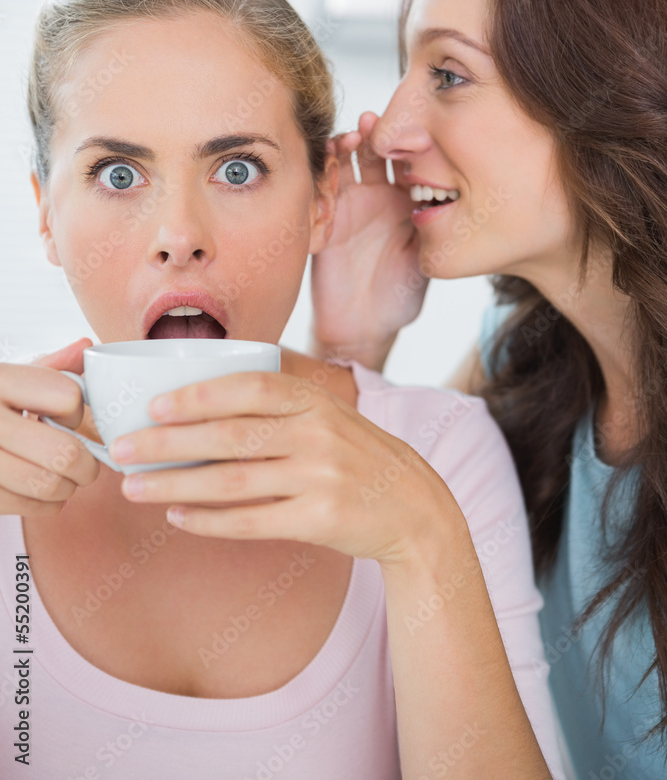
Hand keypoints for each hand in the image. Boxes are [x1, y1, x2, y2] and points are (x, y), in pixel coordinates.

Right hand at [0, 338, 99, 515]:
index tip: (68, 419)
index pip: (66, 397)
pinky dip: (45, 505)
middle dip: (86, 465)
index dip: (76, 412)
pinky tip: (43, 493)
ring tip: (65, 479)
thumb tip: (85, 346)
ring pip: (46, 484)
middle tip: (86, 464)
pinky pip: (25, 506)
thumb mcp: (8, 377)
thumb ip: (49, 366)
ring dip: (67, 487)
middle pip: (62, 452)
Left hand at [111, 370, 452, 568]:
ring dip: (176, 486)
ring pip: (233, 482)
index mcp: (315, 400)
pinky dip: (210, 521)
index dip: (199, 395)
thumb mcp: (327, 414)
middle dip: (168, 443)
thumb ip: (278, 404)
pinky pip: (252, 522)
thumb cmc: (355, 455)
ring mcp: (321, 477)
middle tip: (123, 449)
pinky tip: (179, 518)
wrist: (413, 506)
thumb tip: (198, 400)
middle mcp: (318, 434)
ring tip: (135, 488)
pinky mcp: (321, 519)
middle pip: (230, 437)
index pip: (249, 388)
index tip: (155, 405)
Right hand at [310, 112, 427, 369]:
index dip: (409, 143)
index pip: (407, 160)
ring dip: (346, 145)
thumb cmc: (398, 297)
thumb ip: (428, 226)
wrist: (362, 327)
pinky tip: (329, 162)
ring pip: (345, 162)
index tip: (414, 131)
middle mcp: (377, 198)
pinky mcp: (324, 219)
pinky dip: (323, 170)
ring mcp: (349, 205)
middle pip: (374, 151)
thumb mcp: (422, 258)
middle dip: (375, 133)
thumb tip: (440, 193)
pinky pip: (320, 187)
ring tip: (352, 137)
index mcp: (405, 202)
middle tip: (375, 122)